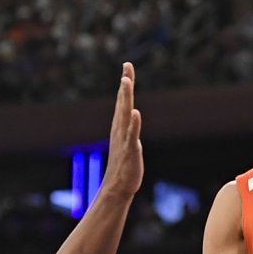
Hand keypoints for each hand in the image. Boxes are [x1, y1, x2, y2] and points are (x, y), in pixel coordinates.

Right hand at [103, 63, 143, 197]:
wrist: (118, 187)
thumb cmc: (124, 165)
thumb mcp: (127, 142)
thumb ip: (128, 128)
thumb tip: (131, 116)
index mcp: (120, 126)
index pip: (123, 100)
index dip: (126, 83)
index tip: (127, 66)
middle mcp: (120, 129)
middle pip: (123, 102)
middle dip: (125, 84)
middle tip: (127, 66)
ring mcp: (124, 139)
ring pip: (125, 115)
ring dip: (125, 98)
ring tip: (126, 82)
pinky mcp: (130, 151)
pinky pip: (132, 135)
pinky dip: (133, 124)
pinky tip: (135, 113)